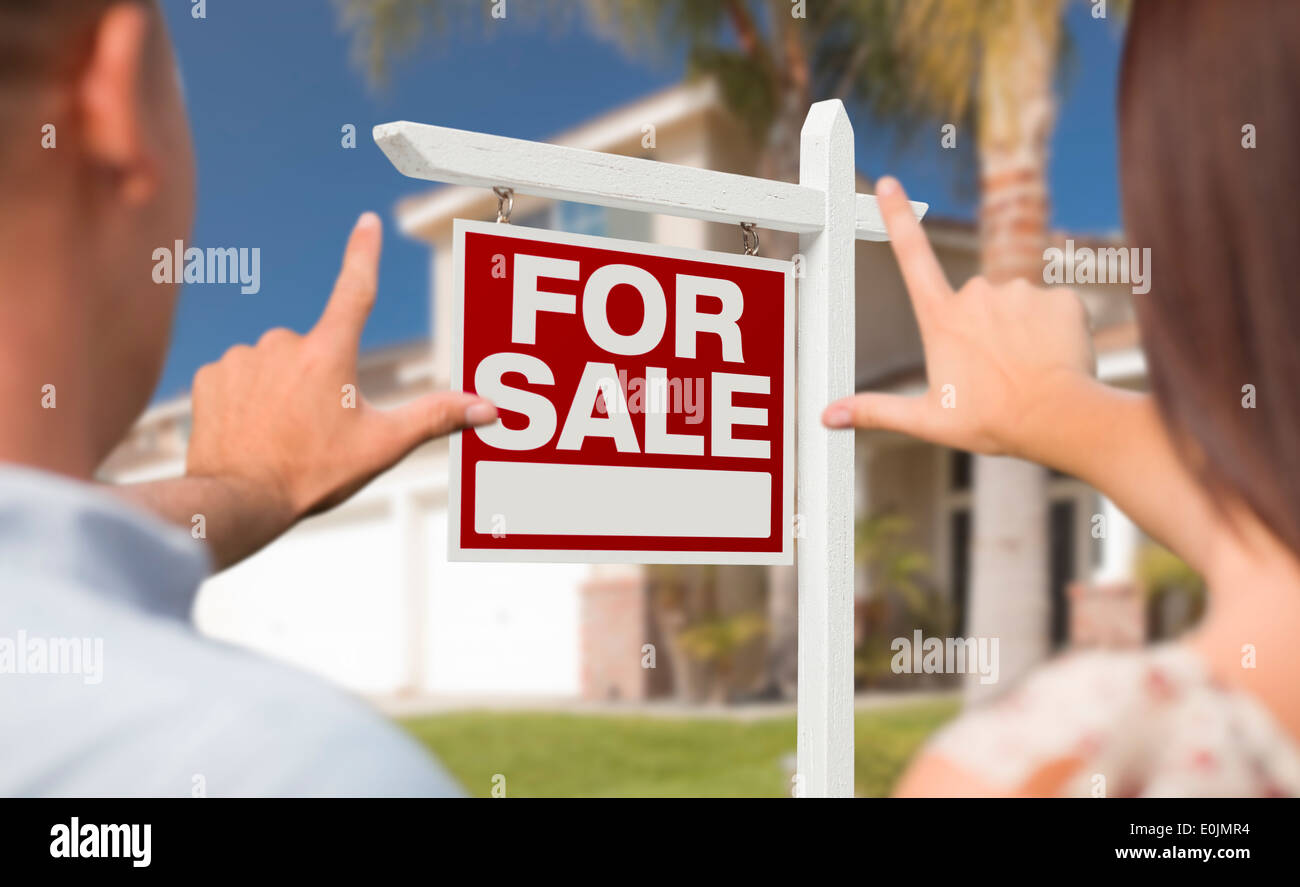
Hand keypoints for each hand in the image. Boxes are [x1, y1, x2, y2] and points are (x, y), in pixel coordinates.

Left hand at [185, 212, 496, 520]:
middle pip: (315, 350)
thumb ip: (436, 418)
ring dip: (282, 390)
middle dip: (320, 380)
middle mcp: (284, 344)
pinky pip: (238, 377)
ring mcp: (243, 358)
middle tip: (316, 430)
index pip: (355, 290)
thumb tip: (487, 408)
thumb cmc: (312, 474)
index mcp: (330, 353)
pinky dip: (248, 399)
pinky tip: (250, 431)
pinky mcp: (211, 376)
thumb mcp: (382, 446)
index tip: (367, 222)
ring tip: (281, 436)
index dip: (363, 254)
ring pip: (275, 364)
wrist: (237, 501)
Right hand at [822, 177, 1095, 462]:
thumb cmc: (992, 421)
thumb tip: (827, 416)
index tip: (888, 183)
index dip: (897, 217)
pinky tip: (1054, 359)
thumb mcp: (927, 420)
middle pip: (975, 302)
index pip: (912, 256)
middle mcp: (977, 294)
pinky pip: (1053, 309)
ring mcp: (1020, 292)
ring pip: (1016, 307)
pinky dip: (1054, 332)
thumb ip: (875, 410)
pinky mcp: (1060, 297)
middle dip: (984, 330)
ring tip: (1025, 370)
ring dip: (1020, 332)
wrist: (1058, 418)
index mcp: (941, 318)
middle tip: (994, 373)